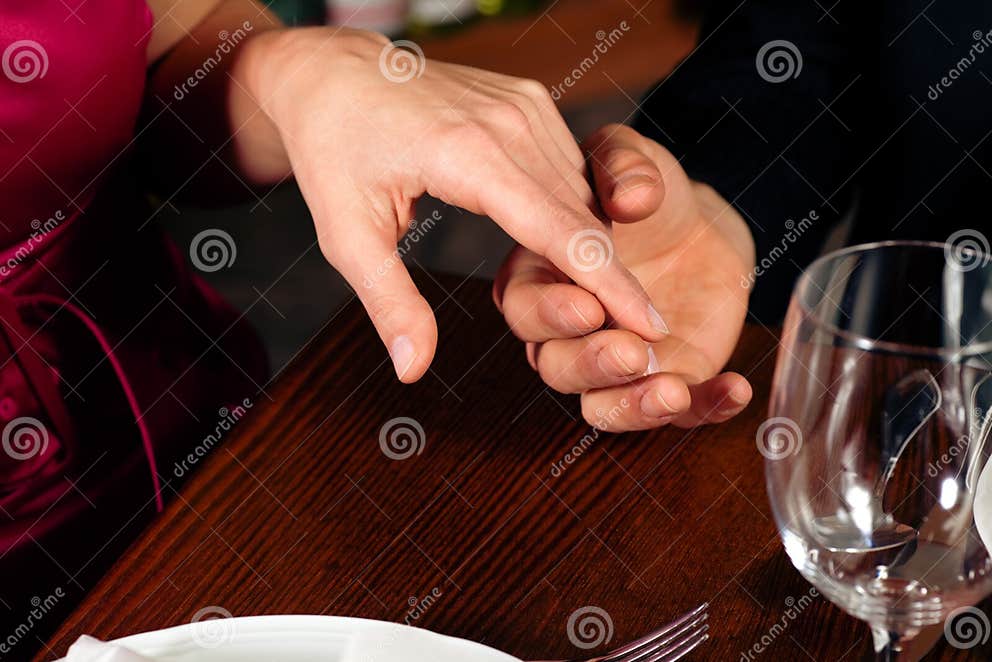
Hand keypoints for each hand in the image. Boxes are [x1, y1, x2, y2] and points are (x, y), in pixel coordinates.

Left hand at [239, 28, 666, 381]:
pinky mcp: (526, 100)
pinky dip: (576, 209)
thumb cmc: (334, 148)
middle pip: (584, 216)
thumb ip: (389, 302)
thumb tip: (412, 370)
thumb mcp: (346, 232)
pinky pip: (567, 165)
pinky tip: (577, 245)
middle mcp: (509, 123)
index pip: (561, 233)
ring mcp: (523, 105)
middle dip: (615, 277)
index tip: (652, 326)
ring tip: (615, 301)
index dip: (611, 286)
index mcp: (470, 154)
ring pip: (582, 191)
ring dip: (596, 245)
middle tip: (644, 334)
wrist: (333, 72)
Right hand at [494, 125, 755, 430]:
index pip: (525, 308)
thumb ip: (623, 166)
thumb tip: (634, 196)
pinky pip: (678, 412)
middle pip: (557, 368)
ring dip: (634, 406)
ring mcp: (614, 365)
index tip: (591, 305)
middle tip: (631, 350)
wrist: (696, 225)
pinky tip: (734, 390)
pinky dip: (705, 408)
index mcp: (541, 279)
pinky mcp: (666, 381)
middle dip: (592, 364)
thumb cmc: (643, 191)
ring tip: (673, 391)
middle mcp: (567, 334)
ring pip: (603, 408)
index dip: (550, 314)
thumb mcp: (629, 159)